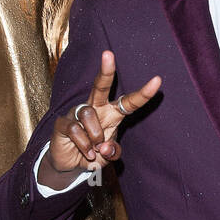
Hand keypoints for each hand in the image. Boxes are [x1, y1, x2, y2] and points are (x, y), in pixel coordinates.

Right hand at [49, 49, 161, 172]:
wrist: (71, 165)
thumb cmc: (94, 154)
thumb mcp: (108, 156)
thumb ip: (113, 152)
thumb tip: (104, 147)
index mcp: (111, 114)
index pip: (128, 101)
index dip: (143, 93)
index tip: (157, 81)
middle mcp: (95, 108)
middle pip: (101, 86)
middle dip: (106, 71)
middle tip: (109, 54)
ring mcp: (76, 113)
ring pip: (89, 115)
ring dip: (94, 136)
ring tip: (93, 149)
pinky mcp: (62, 122)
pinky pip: (75, 129)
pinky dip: (83, 145)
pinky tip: (84, 153)